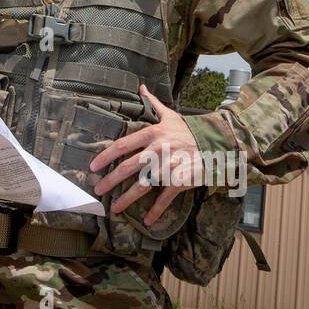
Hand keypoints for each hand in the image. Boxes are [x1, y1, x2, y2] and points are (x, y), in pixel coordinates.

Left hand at [89, 85, 200, 226]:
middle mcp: (157, 151)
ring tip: (114, 208)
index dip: (105, 156)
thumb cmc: (188, 130)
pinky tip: (148, 221)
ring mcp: (168, 167)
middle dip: (110, 180)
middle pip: (128, 168)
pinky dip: (156, 211)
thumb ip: (153, 103)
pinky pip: (165, 198)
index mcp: (152, 134)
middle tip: (97, 190)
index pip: (122, 146)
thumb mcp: (170, 115)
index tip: (93, 167)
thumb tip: (141, 87)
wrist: (215, 142)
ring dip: (127, 199)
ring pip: (143, 186)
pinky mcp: (180, 180)